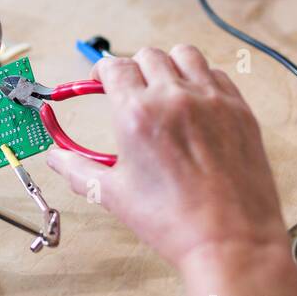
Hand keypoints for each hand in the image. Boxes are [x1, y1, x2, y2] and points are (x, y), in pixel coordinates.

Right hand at [46, 45, 287, 274]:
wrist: (229, 240)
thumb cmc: (174, 221)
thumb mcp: (112, 195)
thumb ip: (78, 169)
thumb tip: (57, 157)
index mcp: (137, 114)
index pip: (114, 67)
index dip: (102, 72)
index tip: (102, 81)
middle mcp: (175, 98)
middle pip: (148, 56)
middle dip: (134, 69)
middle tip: (131, 91)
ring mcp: (212, 100)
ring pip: (185, 55)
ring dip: (169, 65)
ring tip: (165, 89)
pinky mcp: (240, 110)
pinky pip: (218, 75)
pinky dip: (202, 80)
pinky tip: (196, 103)